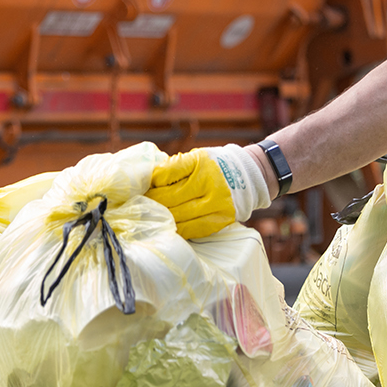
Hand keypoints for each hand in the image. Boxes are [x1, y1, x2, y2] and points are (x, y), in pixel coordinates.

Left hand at [148, 146, 271, 237]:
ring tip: (150, 218)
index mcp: (199, 163)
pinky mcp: (221, 219)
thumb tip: (146, 180)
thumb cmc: (214, 166)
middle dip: (151, 203)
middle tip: (138, 206)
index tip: (141, 188)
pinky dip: (178, 229)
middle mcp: (209, 183)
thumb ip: (174, 168)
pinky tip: (168, 227)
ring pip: (179, 216)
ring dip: (162, 218)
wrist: (248, 175)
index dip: (150, 183)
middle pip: (170, 198)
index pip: (166, 175)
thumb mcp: (196, 157)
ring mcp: (217, 203)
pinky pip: (193, 229)